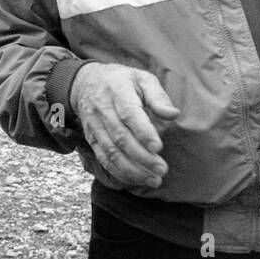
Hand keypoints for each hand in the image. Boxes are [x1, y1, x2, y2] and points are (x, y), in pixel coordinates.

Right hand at [70, 63, 180, 188]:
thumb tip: (174, 114)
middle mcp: (103, 109)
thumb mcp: (142, 79)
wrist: (86, 82)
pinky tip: (137, 179)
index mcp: (117, 91)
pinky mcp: (91, 138)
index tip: (159, 148)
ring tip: (154, 179)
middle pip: (120, 137)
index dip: (143, 132)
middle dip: (142, 157)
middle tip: (162, 169)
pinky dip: (120, 172)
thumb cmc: (121, 81)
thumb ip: (158, 97)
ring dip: (133, 169)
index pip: (129, 114)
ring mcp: (95, 125)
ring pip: (111, 152)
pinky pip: (103, 158)